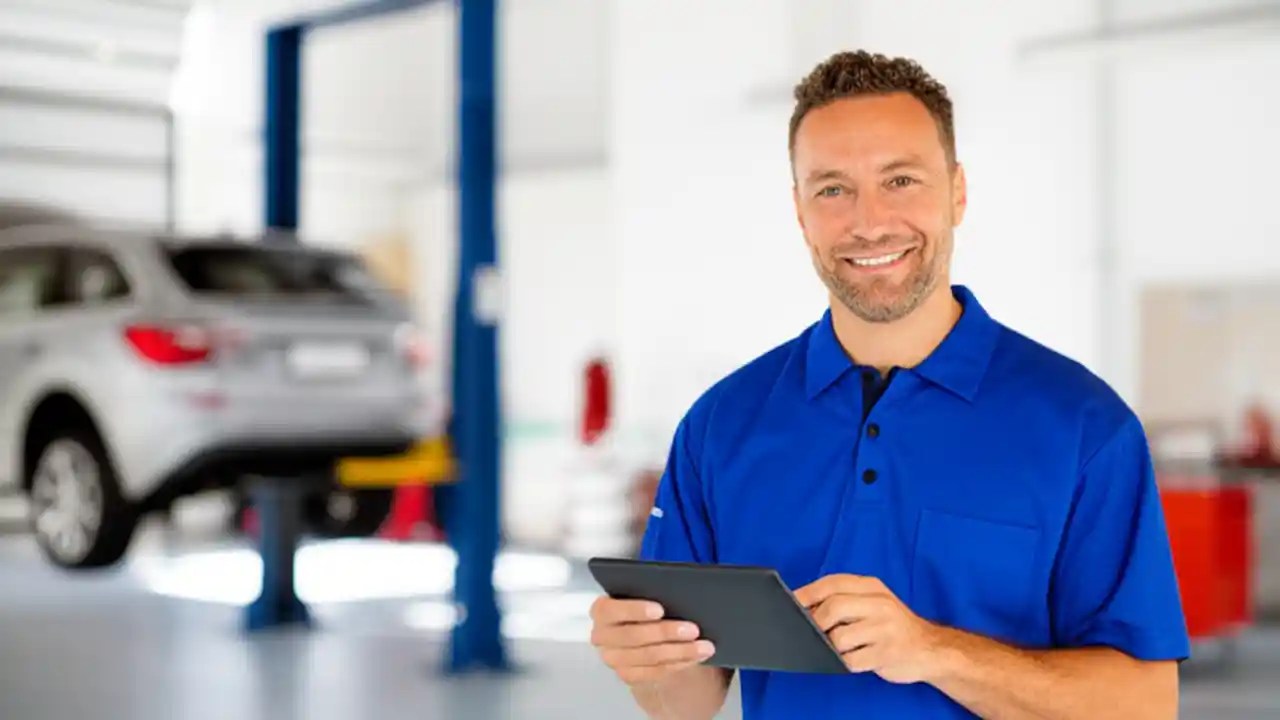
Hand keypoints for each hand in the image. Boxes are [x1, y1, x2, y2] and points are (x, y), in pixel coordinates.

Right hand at [589, 596, 716, 686]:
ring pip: (649, 656)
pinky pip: (656, 672)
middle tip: (693, 629)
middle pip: (634, 636)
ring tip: (704, 645)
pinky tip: (695, 656)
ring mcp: (614, 658)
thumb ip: (651, 592)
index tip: (660, 609)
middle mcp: (602, 636)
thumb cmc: (643, 609)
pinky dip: (679, 663)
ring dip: (680, 651)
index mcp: (602, 610)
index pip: (611, 609)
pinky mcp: (628, 675)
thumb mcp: (643, 596)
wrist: (640, 636)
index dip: (635, 610)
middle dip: (666, 632)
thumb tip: (679, 592)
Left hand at [795, 574, 946, 684]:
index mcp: (872, 587)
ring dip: (831, 647)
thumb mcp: (874, 602)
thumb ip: (845, 599)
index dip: (808, 593)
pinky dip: (845, 662)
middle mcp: (880, 604)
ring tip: (839, 648)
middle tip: (812, 633)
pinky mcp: (887, 653)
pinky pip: (852, 660)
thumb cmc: (892, 626)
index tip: (791, 604)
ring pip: (840, 637)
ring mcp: (885, 629)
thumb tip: (803, 607)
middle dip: (816, 622)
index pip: (832, 583)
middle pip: (833, 607)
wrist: (931, 649)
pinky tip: (853, 659)